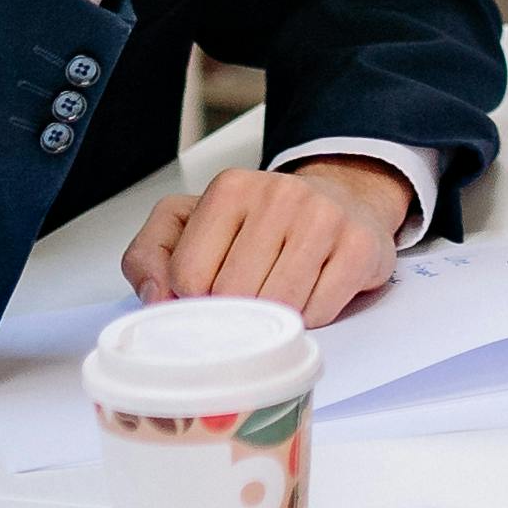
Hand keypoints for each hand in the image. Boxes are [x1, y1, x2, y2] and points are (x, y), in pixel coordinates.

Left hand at [122, 160, 406, 324]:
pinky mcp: (359, 247)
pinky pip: (319, 312)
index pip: (188, 275)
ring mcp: (323, 218)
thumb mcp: (190, 225)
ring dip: (274, 318)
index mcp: (229, 188)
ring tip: (278, 294)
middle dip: (235, 312)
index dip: (193, 298)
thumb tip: (155, 296)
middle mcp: (278, 194)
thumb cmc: (260, 222)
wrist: (340, 200)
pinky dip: (310, 317)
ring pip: (278, 306)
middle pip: (233, 295)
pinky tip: (311, 292)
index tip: (208, 292)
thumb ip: (149, 255)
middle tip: (247, 298)